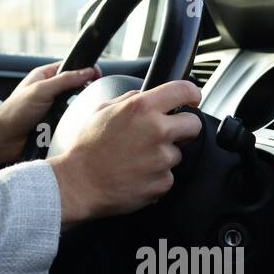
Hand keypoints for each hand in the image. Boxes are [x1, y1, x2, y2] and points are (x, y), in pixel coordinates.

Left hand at [0, 61, 100, 174]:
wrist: (3, 139)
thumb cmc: (15, 112)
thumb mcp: (41, 90)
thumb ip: (65, 80)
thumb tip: (87, 71)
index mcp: (44, 77)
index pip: (70, 67)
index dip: (84, 69)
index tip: (97, 74)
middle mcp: (49, 91)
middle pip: (75, 87)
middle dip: (82, 92)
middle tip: (90, 95)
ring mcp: (52, 108)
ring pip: (74, 106)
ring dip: (76, 110)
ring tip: (79, 113)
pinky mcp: (53, 124)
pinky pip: (70, 121)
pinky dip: (72, 123)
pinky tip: (74, 126)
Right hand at [48, 80, 202, 229]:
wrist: (79, 184)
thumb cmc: (87, 148)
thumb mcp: (102, 110)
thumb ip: (130, 98)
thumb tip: (147, 94)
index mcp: (141, 108)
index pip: (184, 90)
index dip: (193, 93)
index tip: (192, 99)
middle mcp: (156, 130)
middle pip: (194, 124)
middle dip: (183, 128)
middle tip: (165, 134)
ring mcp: (162, 158)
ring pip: (178, 152)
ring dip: (163, 155)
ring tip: (137, 159)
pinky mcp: (162, 182)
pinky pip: (168, 175)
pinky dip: (156, 175)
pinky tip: (136, 174)